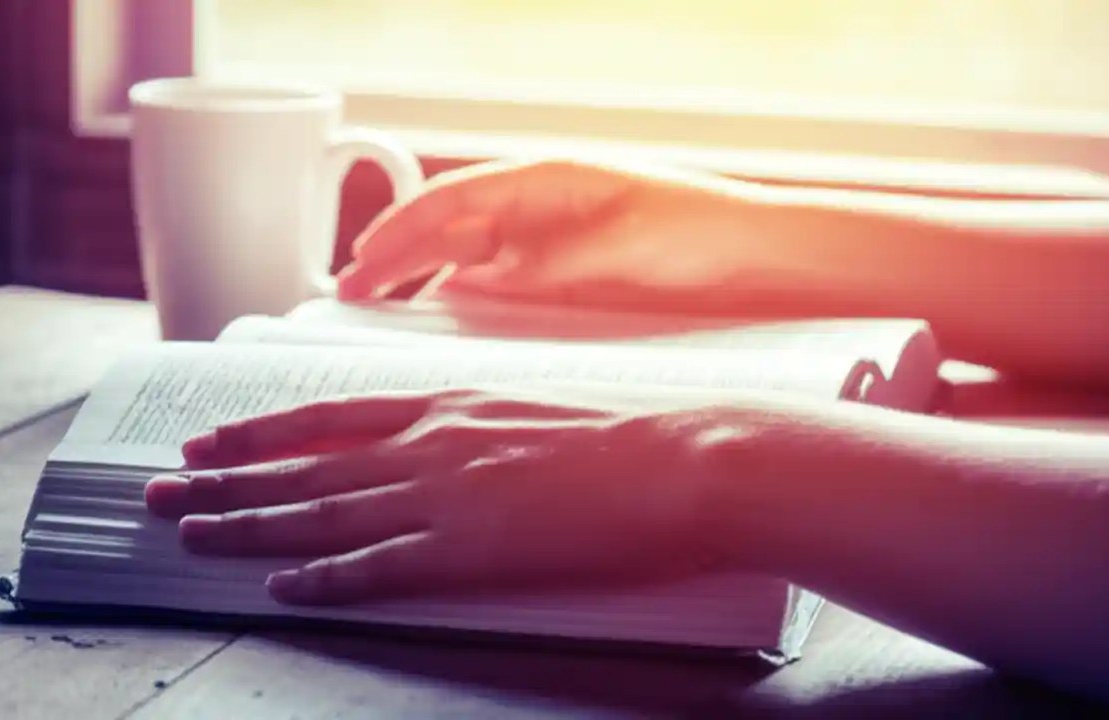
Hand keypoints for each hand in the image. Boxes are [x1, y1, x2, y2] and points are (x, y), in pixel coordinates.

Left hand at [145, 389, 738, 604]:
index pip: (331, 415)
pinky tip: (283, 585)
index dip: (263, 430)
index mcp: (450, 403)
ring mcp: (446, 496)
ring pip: (322, 512)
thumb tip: (446, 438)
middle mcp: (431, 443)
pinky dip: (324, 577)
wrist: (683, 459)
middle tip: (162, 491)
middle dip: (225, 480)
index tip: (213, 438)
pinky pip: (378, 567)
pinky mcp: (471, 549)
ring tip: (192, 532)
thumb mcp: (535, 406)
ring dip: (249, 525)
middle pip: (306, 465)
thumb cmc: (627, 434)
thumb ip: (478, 422)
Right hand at [335, 160, 785, 307]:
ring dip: (427, 283)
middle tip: (351, 295)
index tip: (360, 260)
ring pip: (472, 262)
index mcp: (544, 182)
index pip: (452, 201)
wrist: (757, 259)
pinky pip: (508, 290)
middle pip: (450, 231)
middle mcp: (540, 211)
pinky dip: (473, 305)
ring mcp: (553, 246)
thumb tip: (481, 280)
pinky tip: (452, 325)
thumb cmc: (697, 231)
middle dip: (397, 258)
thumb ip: (546, 263)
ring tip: (384, 312)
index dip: (398, 228)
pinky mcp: (572, 280)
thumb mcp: (616, 244)